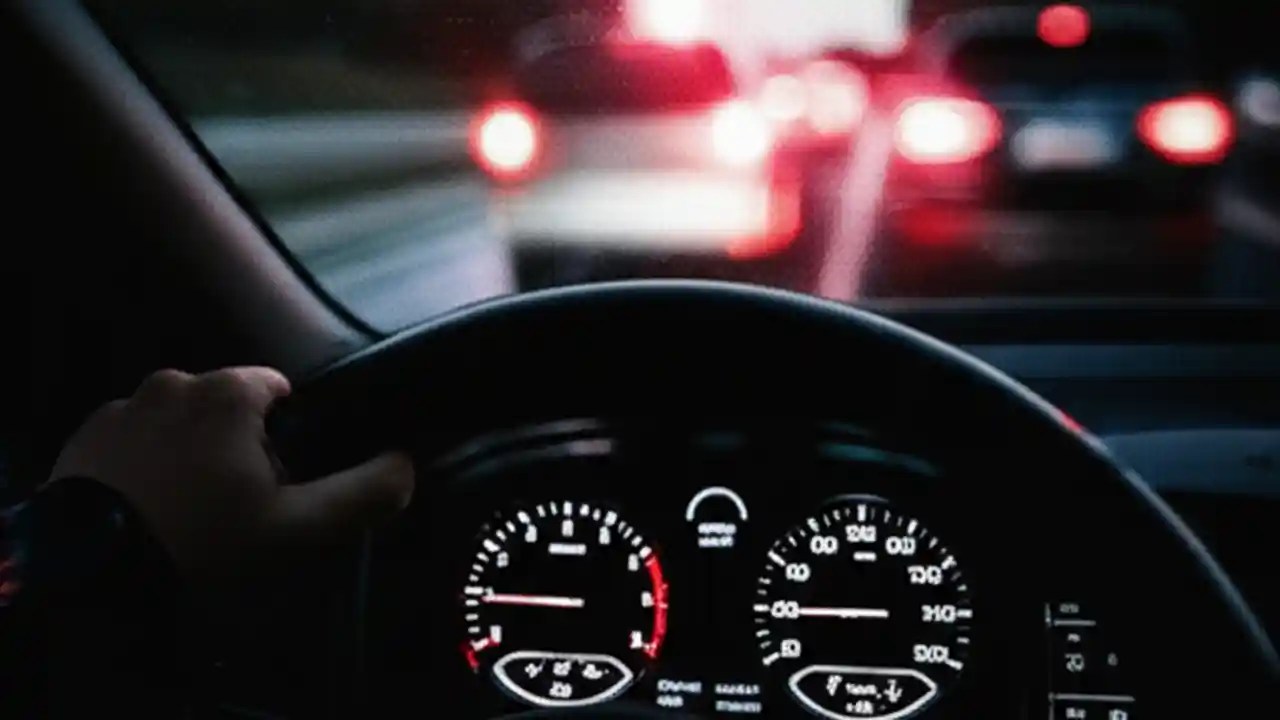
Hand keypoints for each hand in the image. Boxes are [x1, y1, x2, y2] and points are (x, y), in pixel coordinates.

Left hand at [49, 367, 414, 582]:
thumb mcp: (297, 528)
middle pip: (228, 406)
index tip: (275, 483)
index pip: (279, 392)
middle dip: (236, 444)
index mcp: (229, 392)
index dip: (286, 438)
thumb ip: (362, 493)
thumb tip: (405, 465)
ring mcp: (123, 407)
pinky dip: (144, 464)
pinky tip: (146, 507)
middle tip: (232, 505)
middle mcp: (174, 382)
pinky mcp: (85, 435)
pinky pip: (134, 438)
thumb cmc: (204, 542)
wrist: (94, 576)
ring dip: (188, 452)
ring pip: (180, 421)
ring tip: (184, 511)